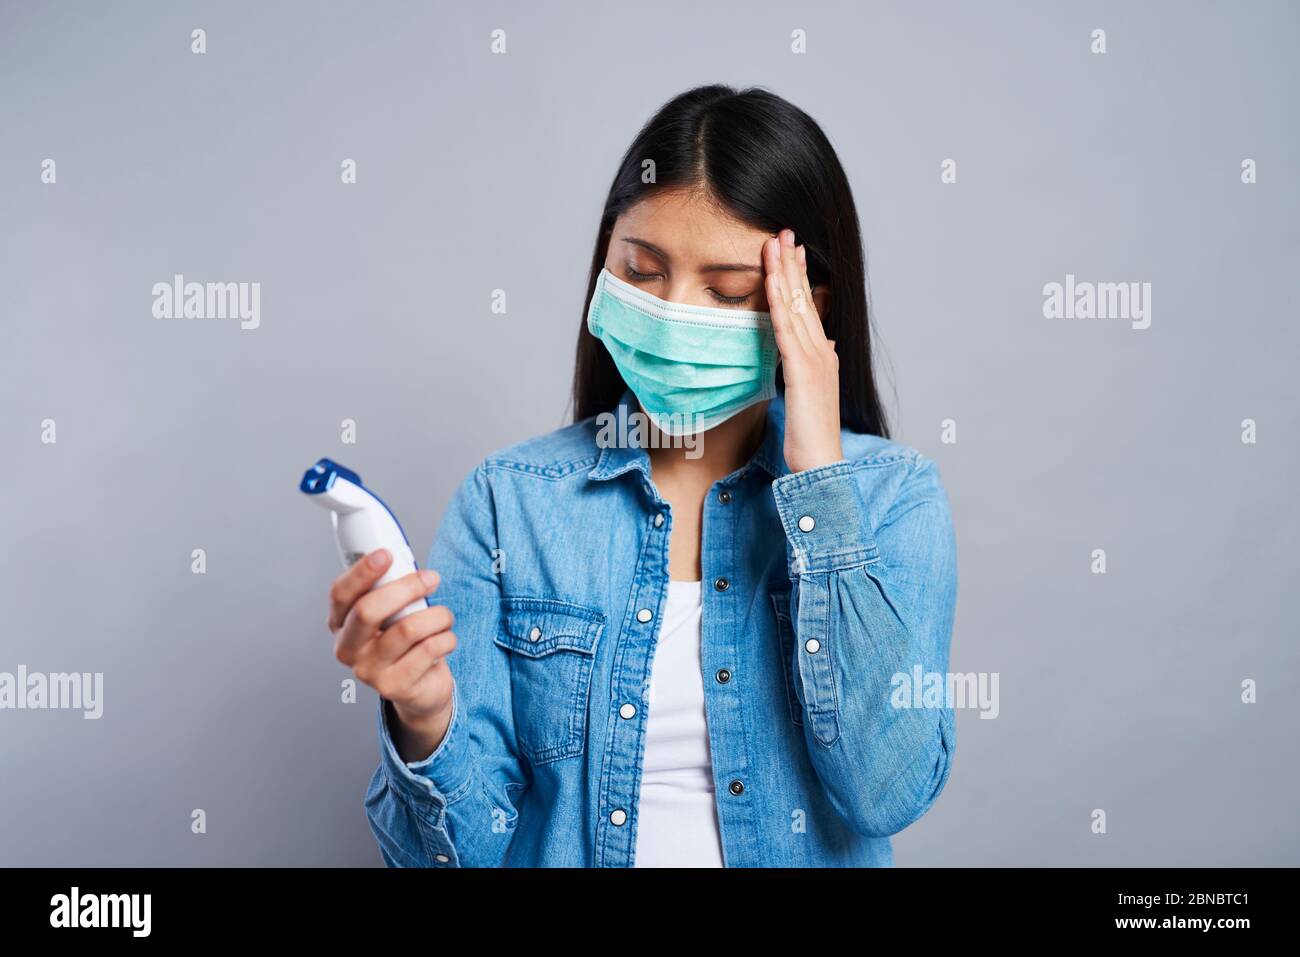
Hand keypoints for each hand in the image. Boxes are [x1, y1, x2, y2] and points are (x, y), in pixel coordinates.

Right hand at [327, 549, 456, 761]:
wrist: (420, 687)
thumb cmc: (406, 641)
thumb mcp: (393, 612)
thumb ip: (391, 589)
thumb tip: (405, 561)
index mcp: (340, 624)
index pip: (340, 594)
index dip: (361, 572)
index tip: (386, 554)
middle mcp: (347, 649)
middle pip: (368, 611)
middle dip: (406, 588)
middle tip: (431, 578)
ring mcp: (368, 672)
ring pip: (407, 629)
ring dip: (437, 616)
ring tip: (444, 616)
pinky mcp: (394, 687)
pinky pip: (428, 650)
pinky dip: (446, 638)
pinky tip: (446, 639)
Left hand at [763, 228, 844, 472]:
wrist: (821, 463)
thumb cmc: (810, 435)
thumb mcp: (809, 392)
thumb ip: (810, 366)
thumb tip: (820, 343)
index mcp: (822, 354)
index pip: (808, 307)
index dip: (798, 277)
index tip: (789, 250)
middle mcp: (822, 350)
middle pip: (804, 299)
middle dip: (792, 264)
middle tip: (783, 232)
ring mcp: (814, 360)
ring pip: (797, 308)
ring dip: (784, 275)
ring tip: (775, 245)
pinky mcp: (803, 373)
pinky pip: (787, 333)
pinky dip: (778, 307)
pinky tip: (770, 288)